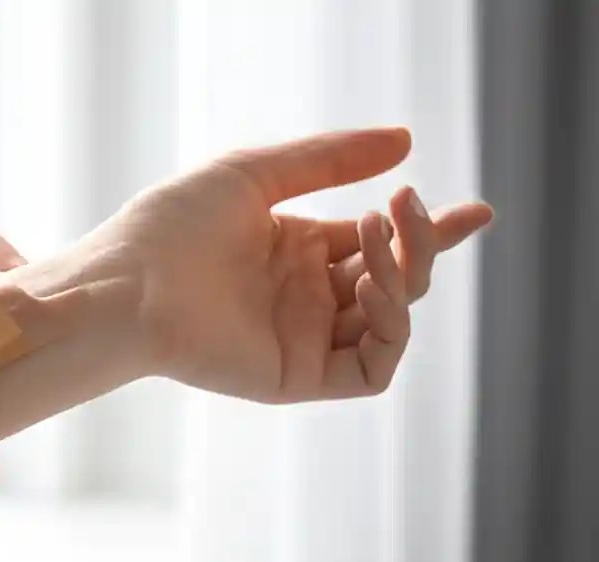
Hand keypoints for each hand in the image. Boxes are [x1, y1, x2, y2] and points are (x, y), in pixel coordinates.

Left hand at [78, 128, 492, 400]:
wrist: (127, 281)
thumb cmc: (171, 226)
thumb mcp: (255, 175)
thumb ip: (329, 161)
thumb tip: (405, 143)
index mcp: (295, 251)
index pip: (377, 242)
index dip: (428, 230)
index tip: (475, 212)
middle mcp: (304, 297)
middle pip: (395, 279)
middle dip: (419, 243)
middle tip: (406, 204)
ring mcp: (304, 339)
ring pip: (391, 320)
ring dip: (402, 275)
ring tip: (375, 235)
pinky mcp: (297, 377)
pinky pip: (371, 369)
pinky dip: (387, 327)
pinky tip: (368, 283)